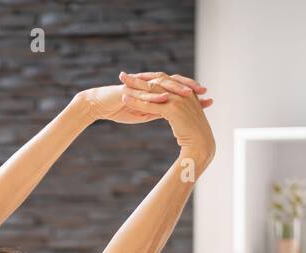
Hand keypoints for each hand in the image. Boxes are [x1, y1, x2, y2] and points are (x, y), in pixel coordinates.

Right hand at [78, 70, 209, 124]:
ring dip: (176, 88)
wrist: (99, 105)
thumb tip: (172, 116)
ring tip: (189, 94)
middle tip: (204, 92)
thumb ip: (158, 111)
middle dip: (189, 86)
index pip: (176, 88)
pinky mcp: (128, 90)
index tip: (206, 100)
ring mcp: (139, 85)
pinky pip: (143, 93)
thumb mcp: (143, 113)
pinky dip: (155, 96)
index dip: (192, 93)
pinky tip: (165, 99)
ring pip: (161, 84)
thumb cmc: (119, 109)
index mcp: (154, 90)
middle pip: (173, 82)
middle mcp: (149, 84)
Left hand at [118, 70, 215, 167]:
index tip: (135, 77)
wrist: (201, 145)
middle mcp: (182, 92)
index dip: (149, 77)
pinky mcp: (173, 109)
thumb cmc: (193, 135)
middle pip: (157, 81)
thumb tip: (169, 110)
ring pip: (152, 91)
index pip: (165, 80)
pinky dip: (137, 101)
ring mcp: (178, 99)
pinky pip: (151, 104)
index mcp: (186, 92)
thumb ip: (178, 110)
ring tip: (121, 82)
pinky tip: (125, 99)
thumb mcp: (185, 118)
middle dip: (139, 78)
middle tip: (122, 75)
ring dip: (135, 86)